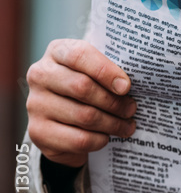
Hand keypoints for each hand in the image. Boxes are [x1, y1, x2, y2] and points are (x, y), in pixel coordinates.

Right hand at [26, 39, 135, 167]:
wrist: (62, 118)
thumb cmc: (88, 87)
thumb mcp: (97, 71)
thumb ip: (111, 71)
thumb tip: (131, 85)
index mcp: (57, 52)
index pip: (80, 55)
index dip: (106, 71)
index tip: (126, 87)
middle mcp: (40, 75)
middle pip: (82, 87)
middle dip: (114, 102)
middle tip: (131, 109)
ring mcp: (35, 104)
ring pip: (84, 116)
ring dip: (112, 123)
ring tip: (127, 125)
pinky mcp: (38, 131)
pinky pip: (78, 139)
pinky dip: (99, 140)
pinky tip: (107, 137)